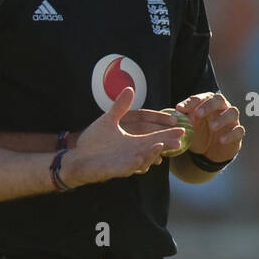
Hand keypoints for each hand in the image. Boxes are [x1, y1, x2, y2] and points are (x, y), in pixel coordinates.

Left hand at [67, 88, 183, 185]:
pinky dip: (135, 163)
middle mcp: (132, 152)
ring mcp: (124, 161)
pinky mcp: (114, 169)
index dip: (166, 132)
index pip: (153, 135)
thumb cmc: (94, 142)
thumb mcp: (108, 120)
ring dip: (152, 152)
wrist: (78, 157)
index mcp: (133, 141)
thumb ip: (120, 107)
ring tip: (161, 145)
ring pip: (143, 158)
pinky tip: (140, 158)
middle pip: (152, 147)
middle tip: (180, 140)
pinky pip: (127, 167)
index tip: (180, 127)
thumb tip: (130, 88)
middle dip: (166, 144)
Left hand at [174, 91, 244, 162]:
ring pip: (232, 112)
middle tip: (197, 114)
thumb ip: (186, 120)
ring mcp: (232, 120)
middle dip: (208, 105)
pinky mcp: (237, 133)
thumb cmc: (199, 134)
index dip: (191, 102)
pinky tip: (221, 140)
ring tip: (212, 126)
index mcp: (209, 104)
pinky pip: (238, 131)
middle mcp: (222, 108)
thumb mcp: (190, 129)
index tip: (179, 108)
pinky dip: (230, 134)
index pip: (202, 98)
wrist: (209, 153)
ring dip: (222, 118)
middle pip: (219, 100)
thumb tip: (180, 110)